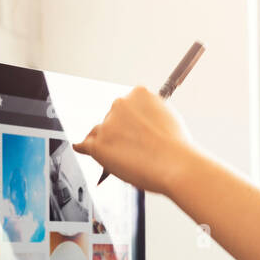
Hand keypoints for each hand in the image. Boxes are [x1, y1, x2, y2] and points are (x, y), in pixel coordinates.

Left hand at [71, 86, 199, 196]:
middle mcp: (120, 104)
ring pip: (99, 133)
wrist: (176, 165)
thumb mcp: (169, 117)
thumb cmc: (177, 148)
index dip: (130, 123)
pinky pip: (84, 145)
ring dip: (106, 143)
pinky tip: (82, 149)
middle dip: (118, 132)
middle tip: (134, 150)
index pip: (126, 106)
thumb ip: (151, 114)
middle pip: (111, 118)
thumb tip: (143, 121)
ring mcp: (107, 124)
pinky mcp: (98, 145)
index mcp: (139, 94)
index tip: (136, 133)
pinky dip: (83, 148)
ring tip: (125, 158)